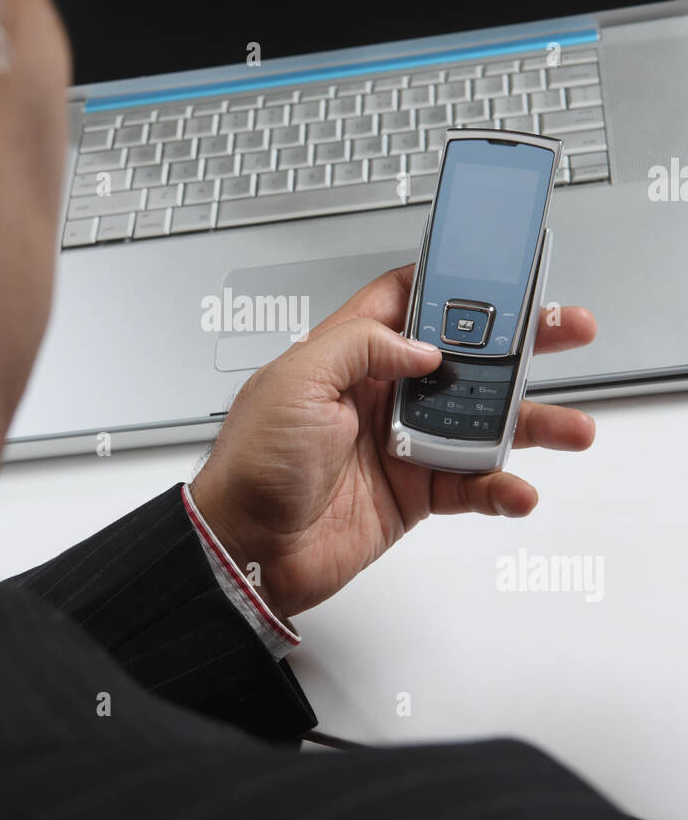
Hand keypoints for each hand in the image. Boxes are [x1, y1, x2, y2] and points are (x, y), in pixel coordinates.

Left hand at [189, 265, 595, 622]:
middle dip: (517, 344)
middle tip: (563, 328)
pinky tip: (517, 489)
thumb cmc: (252, 465)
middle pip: (463, 358)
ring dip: (529, 423)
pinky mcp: (414, 494)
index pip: (408, 302)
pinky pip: (471, 486)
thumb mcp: (295, 380)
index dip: (454, 284)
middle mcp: (381, 395)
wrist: (247, 549)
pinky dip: (500, 489)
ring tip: (571, 427)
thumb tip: (423, 347)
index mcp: (348, 355)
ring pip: (480, 424)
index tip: (500, 270)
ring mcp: (402, 445)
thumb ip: (361, 346)